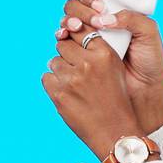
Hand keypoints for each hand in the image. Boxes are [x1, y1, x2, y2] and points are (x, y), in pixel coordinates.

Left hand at [41, 14, 144, 162]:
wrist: (114, 131)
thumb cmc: (115, 99)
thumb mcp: (115, 68)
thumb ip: (97, 51)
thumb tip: (70, 33)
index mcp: (105, 54)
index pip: (81, 31)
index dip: (76, 38)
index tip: (76, 45)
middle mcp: (88, 63)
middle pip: (64, 45)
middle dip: (67, 55)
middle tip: (76, 70)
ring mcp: (72, 79)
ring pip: (54, 61)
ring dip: (60, 71)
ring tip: (74, 85)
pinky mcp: (59, 93)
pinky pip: (46, 78)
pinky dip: (53, 84)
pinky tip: (67, 93)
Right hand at [56, 0, 162, 132]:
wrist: (144, 88)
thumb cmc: (150, 60)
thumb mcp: (149, 33)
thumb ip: (132, 18)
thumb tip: (106, 18)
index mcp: (116, 14)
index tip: (99, 7)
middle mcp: (100, 23)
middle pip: (78, 5)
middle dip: (80, 9)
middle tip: (92, 21)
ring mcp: (89, 38)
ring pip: (69, 20)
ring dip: (69, 20)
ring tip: (77, 28)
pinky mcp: (81, 53)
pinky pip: (66, 40)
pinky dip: (63, 35)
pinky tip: (66, 36)